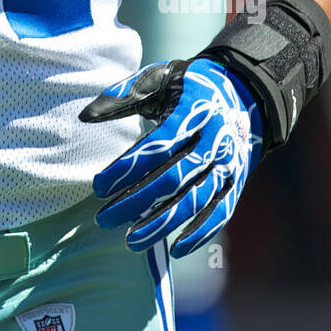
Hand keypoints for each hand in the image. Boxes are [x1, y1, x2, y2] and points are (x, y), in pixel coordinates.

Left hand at [79, 58, 262, 257]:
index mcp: (192, 112)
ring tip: (130, 241)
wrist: (245, 91)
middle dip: (135, 202)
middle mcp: (214, 141)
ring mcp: (228, 164)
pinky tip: (175, 250)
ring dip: (163, 224)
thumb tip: (84, 117)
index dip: (126, 168)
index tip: (97, 187)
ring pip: (195, 201)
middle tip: (103, 219)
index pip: (155, 146)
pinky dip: (200, 234)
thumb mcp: (157, 79)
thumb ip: (121, 97)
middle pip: (172, 178)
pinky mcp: (237, 182)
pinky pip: (220, 213)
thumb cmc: (189, 86)